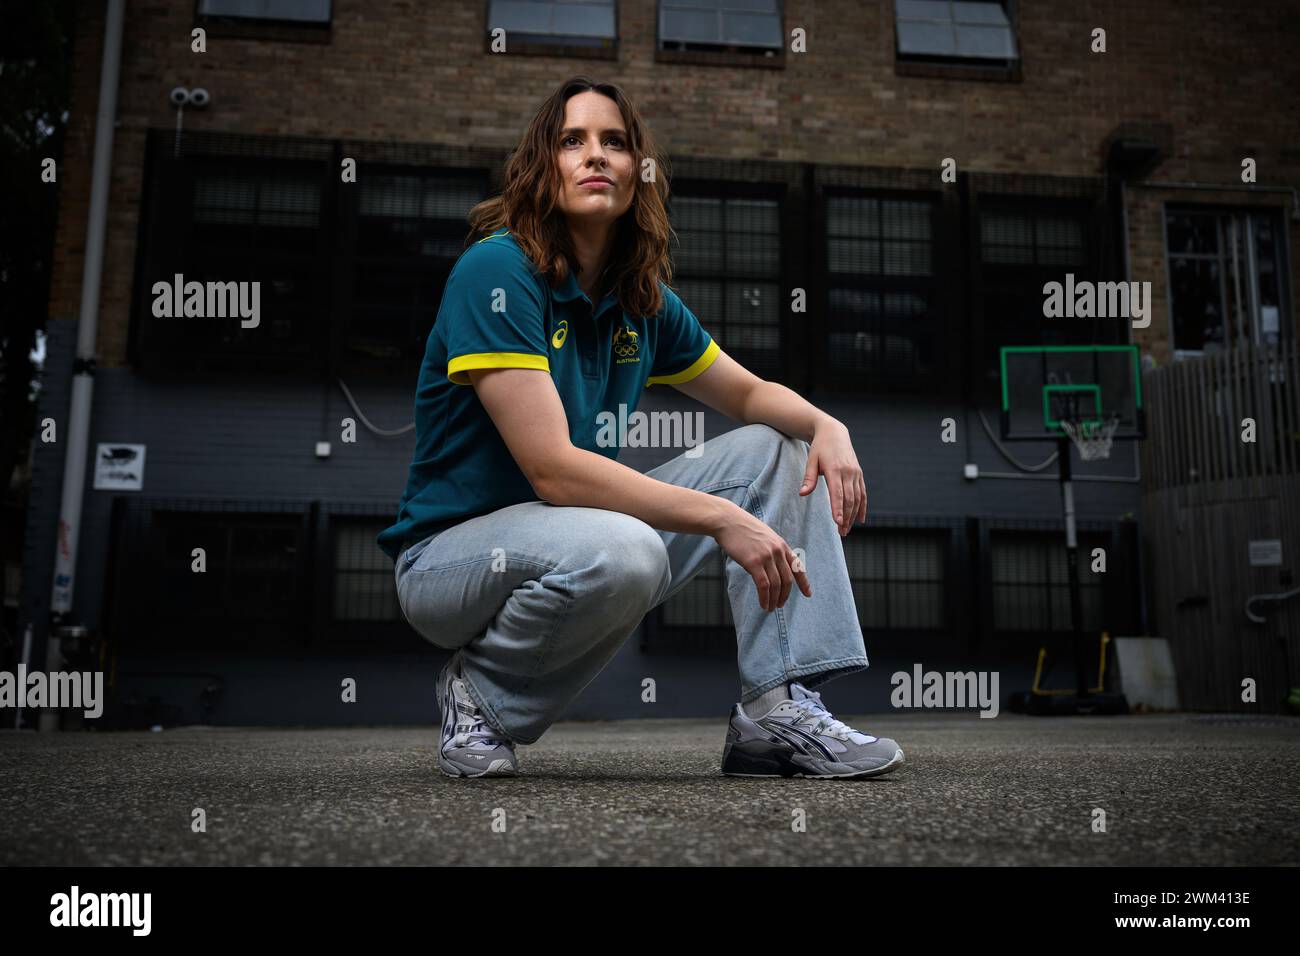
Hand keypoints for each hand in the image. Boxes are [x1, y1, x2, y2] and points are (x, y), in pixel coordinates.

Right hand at [714, 506, 812, 611]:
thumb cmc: (741, 528)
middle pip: (787, 580)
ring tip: (770, 608)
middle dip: (785, 595)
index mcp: (781, 545)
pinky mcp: (754, 562)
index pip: (797, 566)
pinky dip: (765, 598)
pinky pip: (764, 585)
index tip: (808, 594)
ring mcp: (766, 557)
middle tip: (779, 605)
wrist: (727, 520)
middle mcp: (777, 551)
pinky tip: (763, 604)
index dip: (804, 582)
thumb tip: (770, 567)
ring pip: (776, 585)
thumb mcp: (763, 536)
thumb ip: (771, 550)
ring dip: (774, 600)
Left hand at [799, 419, 866, 535]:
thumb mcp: (811, 460)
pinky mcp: (859, 474)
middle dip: (846, 517)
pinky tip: (860, 519)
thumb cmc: (819, 448)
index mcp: (835, 469)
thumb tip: (802, 494)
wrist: (834, 432)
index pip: (838, 493)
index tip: (838, 522)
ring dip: (853, 515)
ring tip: (847, 529)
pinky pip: (863, 493)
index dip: (838, 509)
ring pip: (857, 498)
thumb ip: (809, 478)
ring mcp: (856, 473)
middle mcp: (848, 472)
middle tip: (841, 532)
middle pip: (849, 499)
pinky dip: (862, 506)